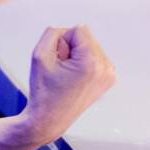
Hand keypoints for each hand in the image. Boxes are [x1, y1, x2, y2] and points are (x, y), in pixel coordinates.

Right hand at [20, 25, 115, 145]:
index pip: (78, 30)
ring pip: (90, 45)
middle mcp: (106, 69)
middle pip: (86, 37)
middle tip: (61, 71)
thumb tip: (69, 32)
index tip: (58, 62)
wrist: (50, 120)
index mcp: (92, 63)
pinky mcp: (108, 79)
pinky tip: (75, 78)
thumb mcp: (39, 54)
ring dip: (76, 55)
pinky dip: (82, 62)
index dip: (62, 42)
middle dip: (70, 48)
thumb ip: (53, 33)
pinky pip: (94, 56)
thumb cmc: (43, 91)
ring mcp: (110, 75)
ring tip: (67, 75)